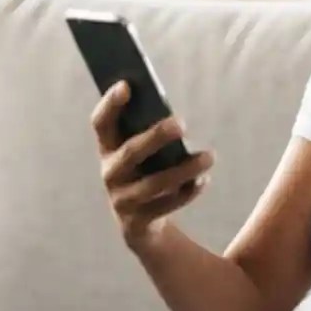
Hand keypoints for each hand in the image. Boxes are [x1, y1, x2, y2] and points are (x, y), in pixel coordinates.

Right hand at [90, 80, 215, 242]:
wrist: (140, 225)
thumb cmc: (147, 173)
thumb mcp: (144, 153)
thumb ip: (150, 133)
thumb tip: (172, 117)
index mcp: (107, 149)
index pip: (101, 123)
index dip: (110, 104)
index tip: (127, 85)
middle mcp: (110, 174)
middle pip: (130, 152)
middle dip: (155, 137)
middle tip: (181, 123)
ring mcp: (122, 201)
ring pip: (154, 183)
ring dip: (184, 169)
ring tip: (209, 156)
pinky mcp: (138, 223)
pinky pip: (166, 205)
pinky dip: (188, 191)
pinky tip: (204, 179)